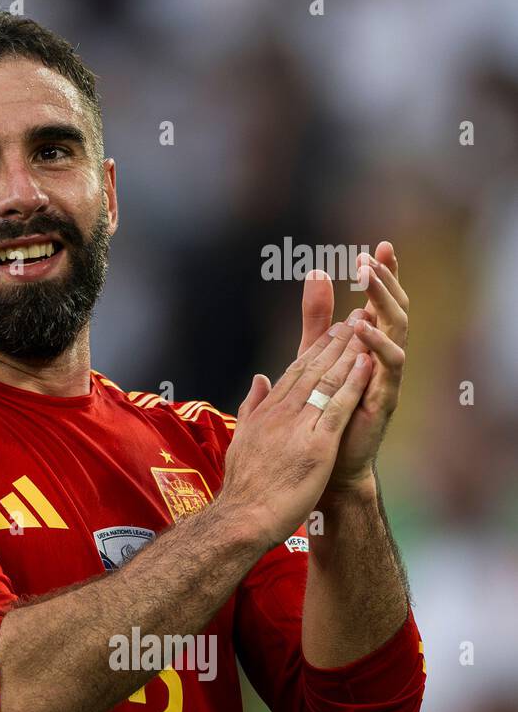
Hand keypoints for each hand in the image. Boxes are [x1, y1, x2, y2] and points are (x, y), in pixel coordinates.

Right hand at [219, 322, 373, 545]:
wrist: (242, 516)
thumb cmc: (244, 487)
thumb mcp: (243, 439)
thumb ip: (252, 407)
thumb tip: (258, 380)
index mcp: (267, 412)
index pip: (294, 372)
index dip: (315, 349)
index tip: (332, 330)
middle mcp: (282, 412)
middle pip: (312, 367)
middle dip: (336, 340)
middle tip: (355, 316)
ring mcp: (299, 425)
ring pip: (327, 379)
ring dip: (348, 351)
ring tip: (365, 327)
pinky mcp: (317, 443)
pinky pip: (338, 405)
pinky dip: (354, 381)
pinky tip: (367, 362)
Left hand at [296, 241, 407, 492]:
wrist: (325, 466)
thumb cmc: (323, 412)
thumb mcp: (314, 357)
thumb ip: (316, 320)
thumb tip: (316, 275)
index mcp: (369, 346)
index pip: (380, 302)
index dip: (384, 275)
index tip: (380, 245)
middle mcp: (383, 357)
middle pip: (394, 310)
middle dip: (385, 281)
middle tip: (373, 256)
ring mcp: (386, 376)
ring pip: (397, 331)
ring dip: (383, 303)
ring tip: (367, 280)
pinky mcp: (383, 397)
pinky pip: (389, 365)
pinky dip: (377, 343)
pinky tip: (362, 326)